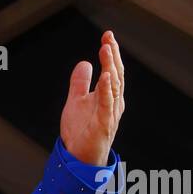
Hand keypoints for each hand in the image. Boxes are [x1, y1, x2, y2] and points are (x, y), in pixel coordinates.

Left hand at [60, 31, 124, 166]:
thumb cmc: (81, 131)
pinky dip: (106, 90)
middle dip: (113, 56)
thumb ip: (80, 83)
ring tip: (106, 49)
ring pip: (114, 86)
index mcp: (108, 96)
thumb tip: (84, 62)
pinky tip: (105, 76)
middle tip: (108, 37)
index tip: (107, 36)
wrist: (78, 157)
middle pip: (116, 75)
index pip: (112, 71)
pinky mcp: (104, 125)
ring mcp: (110, 114)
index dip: (111, 53)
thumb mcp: (76, 101)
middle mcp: (113, 103)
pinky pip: (107, 105)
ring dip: (110, 67)